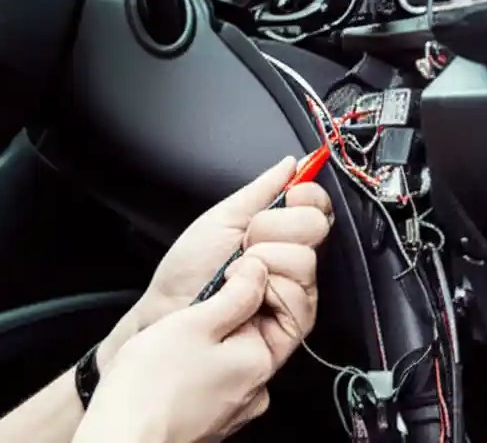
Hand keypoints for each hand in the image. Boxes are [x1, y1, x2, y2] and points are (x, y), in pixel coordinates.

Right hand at [75, 258, 275, 442]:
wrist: (122, 439)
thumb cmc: (150, 386)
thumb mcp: (194, 321)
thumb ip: (235, 295)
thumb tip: (258, 272)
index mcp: (258, 361)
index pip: (264, 309)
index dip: (236, 290)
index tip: (209, 289)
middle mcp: (254, 391)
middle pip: (245, 336)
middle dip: (217, 322)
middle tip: (182, 320)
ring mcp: (231, 412)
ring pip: (225, 362)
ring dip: (203, 349)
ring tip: (169, 349)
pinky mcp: (209, 425)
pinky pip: (209, 386)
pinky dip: (192, 375)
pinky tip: (168, 374)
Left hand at [99, 158, 332, 370]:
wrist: (168, 309)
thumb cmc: (189, 268)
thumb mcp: (223, 216)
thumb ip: (263, 188)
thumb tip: (293, 162)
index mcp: (281, 231)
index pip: (318, 204)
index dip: (305, 195)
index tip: (285, 197)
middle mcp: (294, 260)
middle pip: (316, 225)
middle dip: (271, 229)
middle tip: (243, 244)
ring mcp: (297, 292)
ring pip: (305, 259)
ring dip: (261, 262)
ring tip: (237, 274)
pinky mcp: (294, 323)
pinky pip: (298, 295)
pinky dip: (265, 290)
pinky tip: (246, 296)